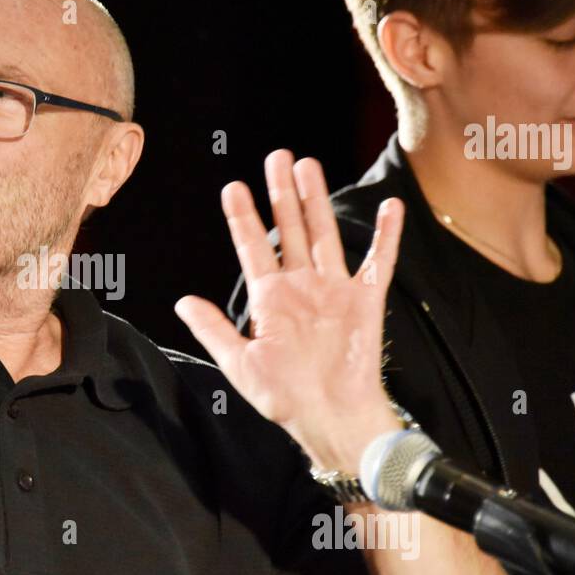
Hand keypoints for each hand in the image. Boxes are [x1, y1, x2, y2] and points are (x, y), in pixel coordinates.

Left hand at [174, 150, 404, 472]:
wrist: (331, 419)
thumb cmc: (285, 398)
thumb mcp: (239, 364)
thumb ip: (213, 329)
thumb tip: (182, 301)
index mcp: (270, 300)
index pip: (253, 247)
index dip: (242, 217)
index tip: (232, 187)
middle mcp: (301, 287)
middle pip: (290, 228)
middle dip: (281, 193)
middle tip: (277, 156)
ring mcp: (334, 291)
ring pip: (325, 234)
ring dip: (317, 200)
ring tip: (308, 165)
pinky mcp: (365, 302)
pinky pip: (378, 262)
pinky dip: (387, 235)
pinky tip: (393, 206)